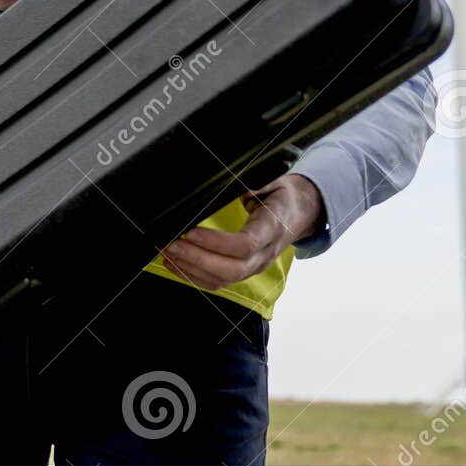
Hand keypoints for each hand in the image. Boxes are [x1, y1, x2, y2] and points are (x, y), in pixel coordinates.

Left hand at [160, 173, 324, 290]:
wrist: (298, 213)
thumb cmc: (282, 197)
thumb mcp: (274, 183)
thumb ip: (258, 183)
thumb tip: (240, 185)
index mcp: (271, 229)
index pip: (244, 245)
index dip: (216, 242)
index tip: (191, 231)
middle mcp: (264, 254)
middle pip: (231, 270)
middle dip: (196, 259)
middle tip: (171, 245)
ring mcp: (254, 266)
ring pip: (222, 280)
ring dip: (190, 269)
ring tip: (167, 254)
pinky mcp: (244, 271)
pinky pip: (218, 282)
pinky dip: (193, 276)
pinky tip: (175, 264)